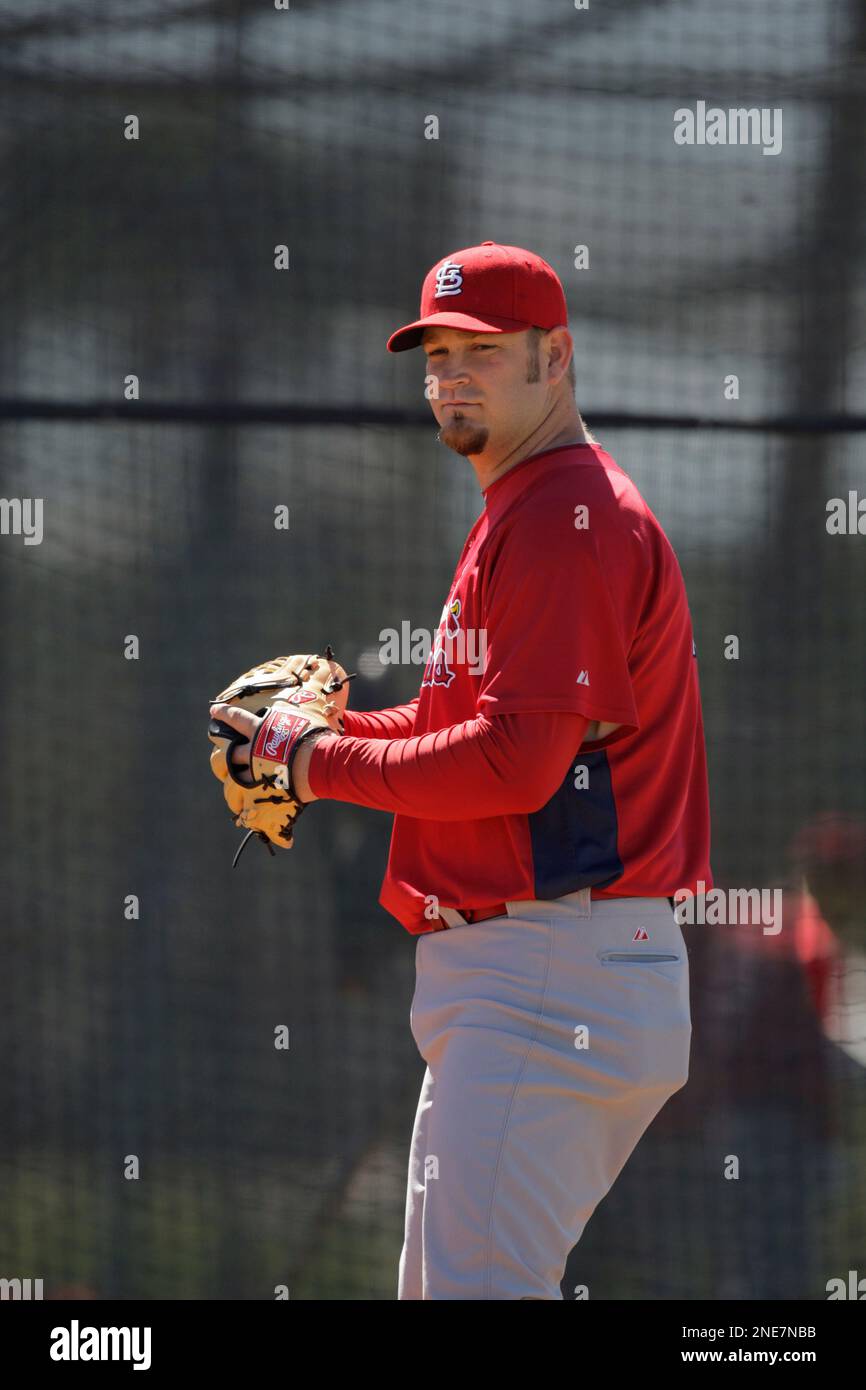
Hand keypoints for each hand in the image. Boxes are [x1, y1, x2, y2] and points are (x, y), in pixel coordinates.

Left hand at [209, 701, 338, 802]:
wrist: (318, 762)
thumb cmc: (314, 737)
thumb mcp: (305, 721)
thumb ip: (300, 720)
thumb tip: (322, 700)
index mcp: (261, 730)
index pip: (237, 718)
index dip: (224, 714)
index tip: (214, 711)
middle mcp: (254, 750)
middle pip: (232, 752)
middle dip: (226, 752)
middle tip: (222, 752)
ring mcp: (257, 769)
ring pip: (240, 773)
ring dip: (239, 774)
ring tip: (237, 777)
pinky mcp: (265, 786)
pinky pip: (254, 791)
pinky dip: (252, 792)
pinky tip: (251, 797)